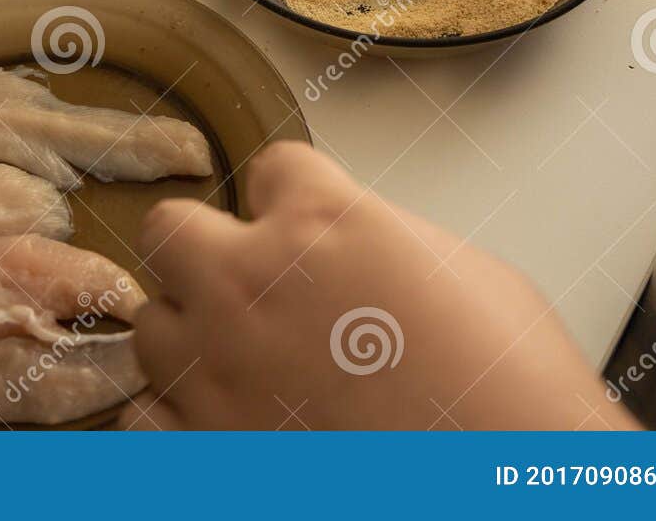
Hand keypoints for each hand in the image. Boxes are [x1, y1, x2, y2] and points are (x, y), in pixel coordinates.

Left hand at [125, 141, 634, 430]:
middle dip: (207, 249)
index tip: (304, 223)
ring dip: (193, 338)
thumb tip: (356, 249)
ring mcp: (216, 370)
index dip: (295, 198)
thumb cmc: (512, 392)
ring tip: (245, 366)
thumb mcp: (462, 271)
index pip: (272, 167)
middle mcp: (250, 282)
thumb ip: (381, 238)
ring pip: (152, 325)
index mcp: (322, 220)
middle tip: (249, 282)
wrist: (509, 488)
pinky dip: (177, 422)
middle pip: (171, 228)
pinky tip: (225, 426)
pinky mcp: (201, 450)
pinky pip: (144, 419)